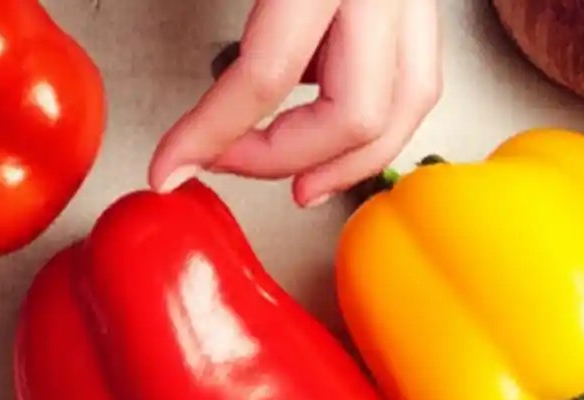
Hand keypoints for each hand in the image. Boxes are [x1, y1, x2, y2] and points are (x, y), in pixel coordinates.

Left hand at [149, 0, 440, 206]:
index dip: (210, 134)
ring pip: (407, 105)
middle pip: (355, 114)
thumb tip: (180, 141)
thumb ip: (223, 38)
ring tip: (291, 177)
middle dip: (284, 159)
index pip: (267, 77)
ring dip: (345, 157)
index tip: (169, 168)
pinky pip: (414, 72)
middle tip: (226, 165)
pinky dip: (370, 111)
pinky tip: (320, 114)